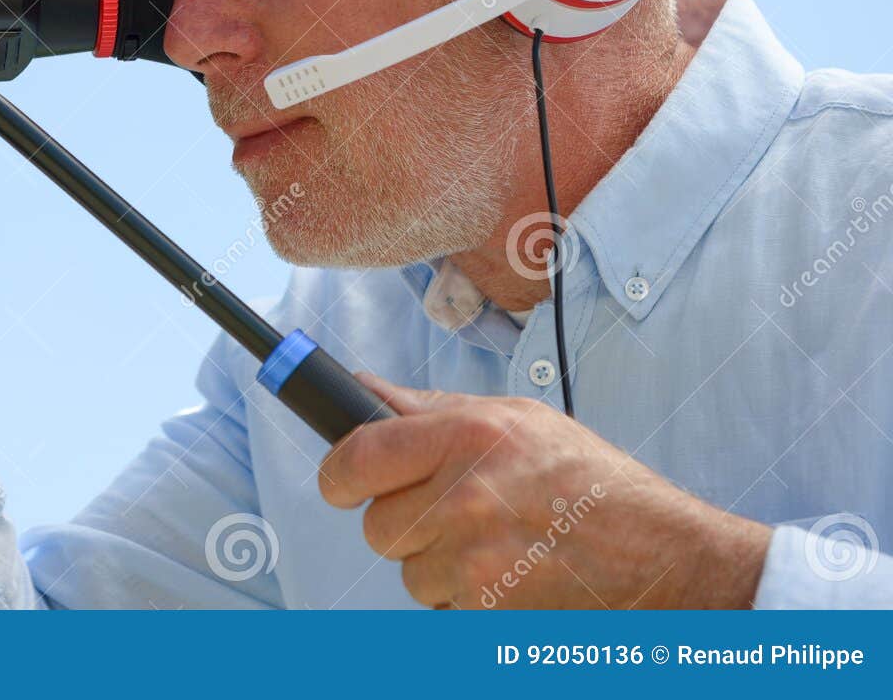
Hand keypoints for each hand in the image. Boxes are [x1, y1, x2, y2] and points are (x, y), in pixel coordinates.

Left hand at [319, 374, 771, 608]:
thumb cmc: (594, 483)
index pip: (355, 457)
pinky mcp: (487, 613)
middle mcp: (463, 496)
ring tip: (498, 545)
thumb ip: (433, 409)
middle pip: (376, 527)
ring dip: (439, 566)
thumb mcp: (518, 420)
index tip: (343, 482)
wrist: (665, 557)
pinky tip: (512, 576)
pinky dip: (467, 600)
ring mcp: (474, 561)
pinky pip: (442, 609)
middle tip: (457, 514)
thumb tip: (364, 392)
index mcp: (466, 435)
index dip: (339, 474)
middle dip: (405, 524)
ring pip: (408, 573)